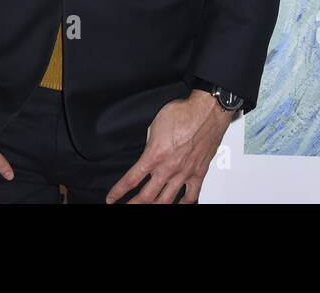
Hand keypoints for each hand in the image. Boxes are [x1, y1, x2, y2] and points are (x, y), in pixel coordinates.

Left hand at [105, 90, 234, 203]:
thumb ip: (150, 143)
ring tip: (147, 208)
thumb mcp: (155, 125)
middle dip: (133, 204)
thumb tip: (148, 152)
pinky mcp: (199, 173)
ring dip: (154, 206)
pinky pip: (191, 195)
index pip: (131, 179)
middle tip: (127, 207)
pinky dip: (184, 203)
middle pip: (146, 196)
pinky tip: (178, 205)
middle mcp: (169, 168)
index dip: (118, 191)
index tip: (112, 198)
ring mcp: (184, 173)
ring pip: (167, 200)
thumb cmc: (183, 113)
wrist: (207, 111)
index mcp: (155, 155)